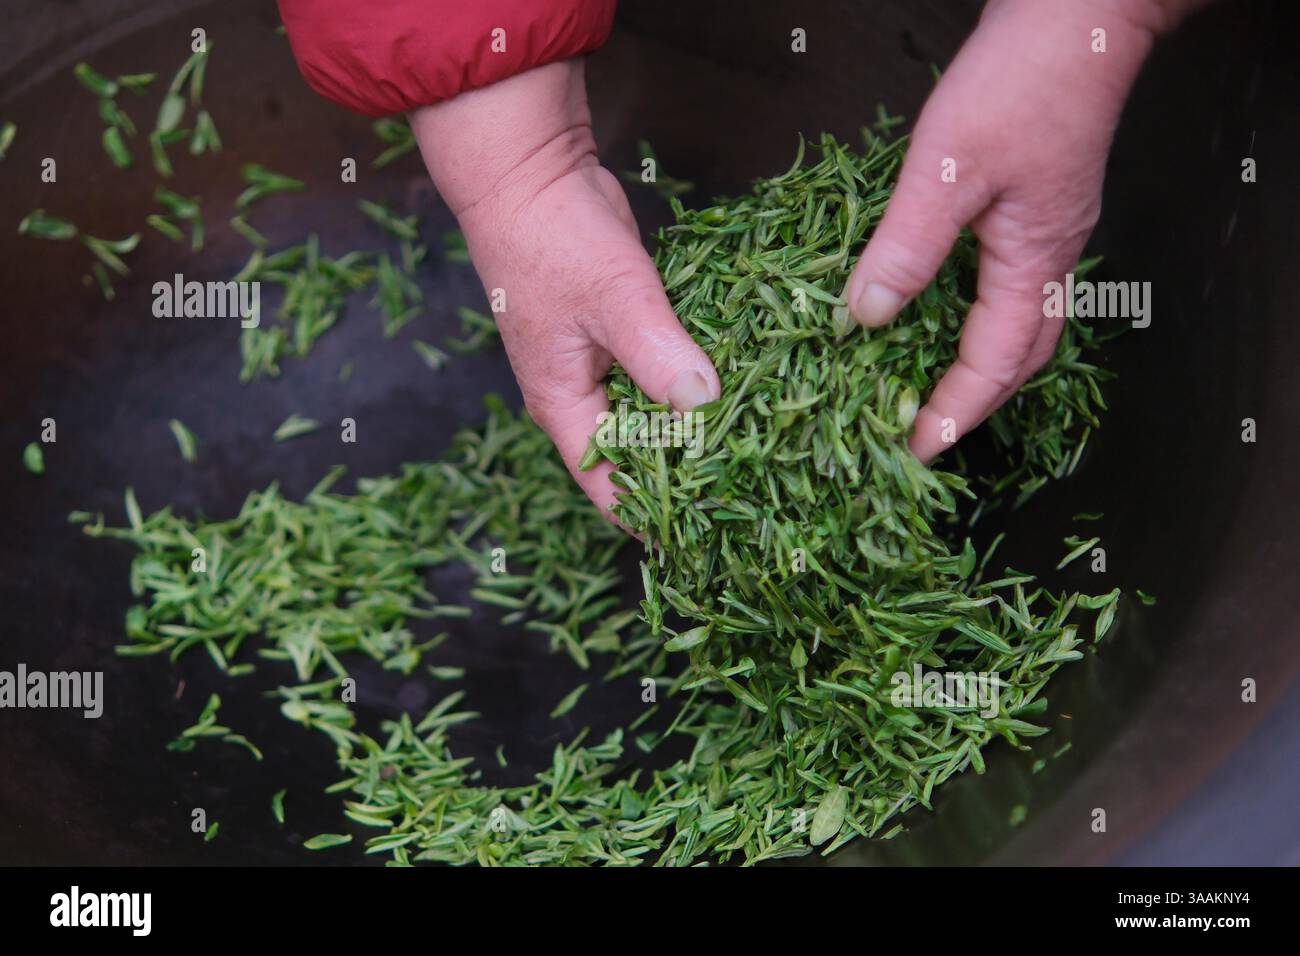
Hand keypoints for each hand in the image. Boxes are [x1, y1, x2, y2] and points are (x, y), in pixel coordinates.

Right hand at [410, 60, 718, 516]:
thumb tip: (705, 405)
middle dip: (686, 474)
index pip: (608, 486)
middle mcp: (581, 396)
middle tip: (752, 490)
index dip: (655, 515)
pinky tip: (742, 386)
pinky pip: (662, 373)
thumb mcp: (614, 301)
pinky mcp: (623, 333)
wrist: (530, 175)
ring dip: (694, 427)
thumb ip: (658, 355)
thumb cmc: (555, 242)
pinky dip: (692, 382)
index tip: (710, 532)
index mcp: (564, 406)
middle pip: (635, 458)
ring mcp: (600, 365)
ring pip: (652, 416)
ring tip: (759, 447)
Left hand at [843, 0, 1178, 461]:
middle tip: (925, 431)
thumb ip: (907, 248)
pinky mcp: (1033, 205)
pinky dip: (973, 315)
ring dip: (977, 363)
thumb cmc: (1021, 83)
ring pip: (1018, 323)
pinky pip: (1006, 285)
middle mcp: (1049, 258)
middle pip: (1020, 357)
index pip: (995, 365)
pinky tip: (936, 310)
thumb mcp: (948, 171)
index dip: (955, 412)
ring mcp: (1046, 232)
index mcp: (1034, 262)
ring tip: (927, 388)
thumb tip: (866, 317)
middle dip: (974, 402)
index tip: (916, 449)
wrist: (1077, 15)